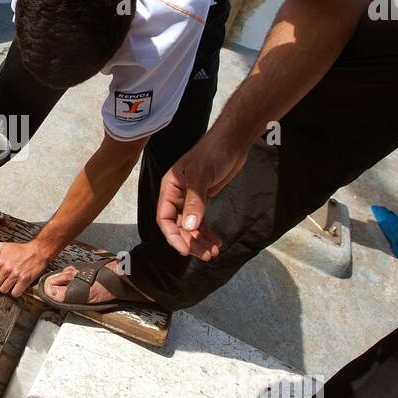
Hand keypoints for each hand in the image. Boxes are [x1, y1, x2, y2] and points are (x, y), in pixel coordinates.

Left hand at [0, 240, 52, 296]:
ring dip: (5, 288)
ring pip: (3, 290)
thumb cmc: (20, 249)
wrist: (37, 251)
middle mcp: (7, 269)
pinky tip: (16, 286)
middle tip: (1, 280)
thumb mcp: (1, 247)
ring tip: (9, 282)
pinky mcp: (24, 280)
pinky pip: (15, 293)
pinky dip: (15, 291)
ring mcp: (15, 275)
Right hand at [156, 132, 248, 260]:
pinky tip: (216, 241)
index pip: (165, 218)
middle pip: (179, 226)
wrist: (232, 142)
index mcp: (169, 188)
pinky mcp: (203, 199)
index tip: (186, 250)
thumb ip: (195, 202)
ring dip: (200, 240)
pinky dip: (207, 232)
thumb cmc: (213, 153)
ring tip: (213, 252)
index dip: (173, 236)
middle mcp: (177, 195)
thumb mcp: (202, 176)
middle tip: (206, 255)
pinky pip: (201, 221)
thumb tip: (189, 227)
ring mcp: (190, 199)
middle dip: (191, 242)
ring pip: (191, 226)